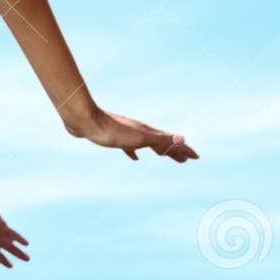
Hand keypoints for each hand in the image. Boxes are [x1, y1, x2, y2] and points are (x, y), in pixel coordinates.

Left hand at [67, 106, 198, 162]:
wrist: (83, 119)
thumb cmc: (110, 130)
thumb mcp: (138, 138)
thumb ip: (159, 140)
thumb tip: (182, 139)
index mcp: (147, 132)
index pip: (171, 142)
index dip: (184, 150)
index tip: (196, 157)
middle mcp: (139, 131)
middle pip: (161, 143)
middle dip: (174, 151)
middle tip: (186, 160)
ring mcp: (126, 133)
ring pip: (147, 143)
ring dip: (157, 150)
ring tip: (163, 156)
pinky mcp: (112, 136)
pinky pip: (129, 146)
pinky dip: (135, 152)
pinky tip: (133, 157)